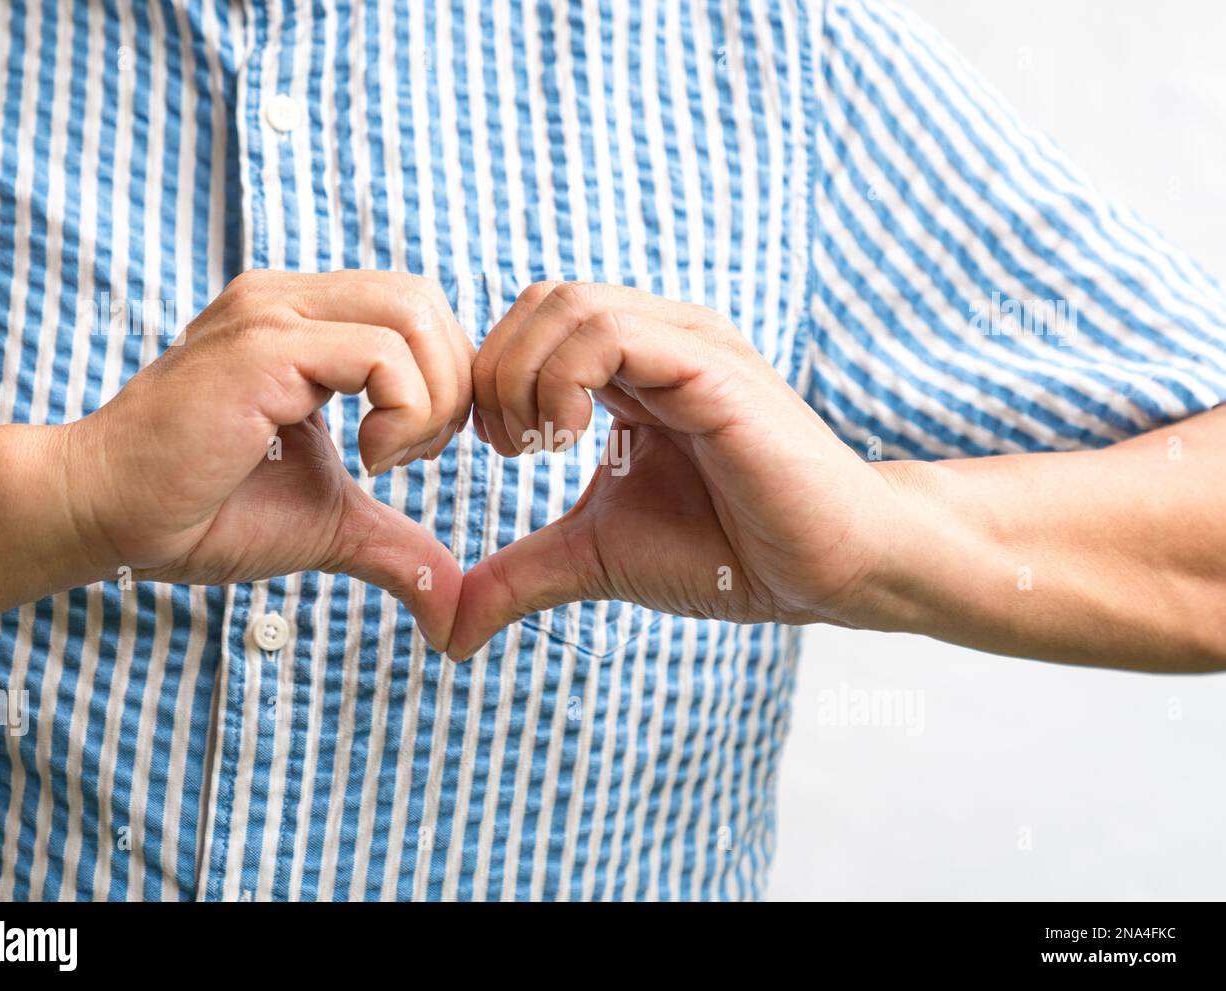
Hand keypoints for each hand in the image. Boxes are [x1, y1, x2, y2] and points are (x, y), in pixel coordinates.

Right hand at [66, 269, 474, 648]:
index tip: (421, 451)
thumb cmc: (207, 514)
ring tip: (388, 458)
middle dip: (454, 384)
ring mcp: (273, 314)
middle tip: (418, 455)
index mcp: (306, 321)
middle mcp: (290, 301)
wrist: (108, 519)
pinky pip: (382, 353)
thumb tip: (456, 607)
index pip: (418, 309)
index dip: (448, 377)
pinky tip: (367, 458)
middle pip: (426, 299)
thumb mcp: (331, 522)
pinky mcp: (264, 348)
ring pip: (414, 314)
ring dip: (432, 398)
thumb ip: (397, 543)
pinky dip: (405, 411)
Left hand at [448, 281, 908, 659]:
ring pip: (564, 303)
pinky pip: (611, 332)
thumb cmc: (726, 554)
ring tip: (540, 447)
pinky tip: (570, 440)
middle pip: (534, 301)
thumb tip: (446, 632)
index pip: (526, 325)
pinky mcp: (711, 367)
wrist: (826, 571)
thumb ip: (520, 576)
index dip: (485, 381)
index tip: (494, 453)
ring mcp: (686, 344)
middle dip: (493, 375)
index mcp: (631, 368)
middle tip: (511, 451)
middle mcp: (657, 340)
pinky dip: (562, 380)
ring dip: (522, 377)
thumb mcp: (594, 558)